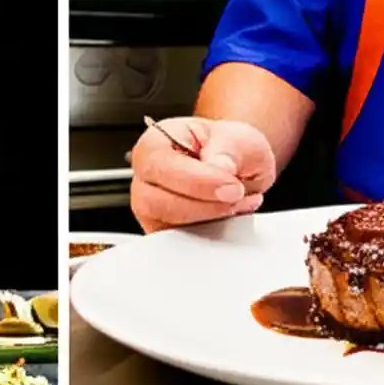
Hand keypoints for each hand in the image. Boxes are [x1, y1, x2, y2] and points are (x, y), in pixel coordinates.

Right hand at [129, 116, 276, 232]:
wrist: (233, 166)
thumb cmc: (226, 147)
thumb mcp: (238, 137)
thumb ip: (230, 149)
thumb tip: (221, 168)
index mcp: (154, 145)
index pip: (162, 166)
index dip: (199, 181)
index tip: (231, 187)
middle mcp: (145, 178)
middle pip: (157, 203)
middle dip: (205, 206)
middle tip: (237, 196)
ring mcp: (152, 210)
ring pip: (169, 230)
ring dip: (211, 220)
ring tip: (238, 202)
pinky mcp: (166, 235)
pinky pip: (182, 247)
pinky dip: (211, 236)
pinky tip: (229, 215)